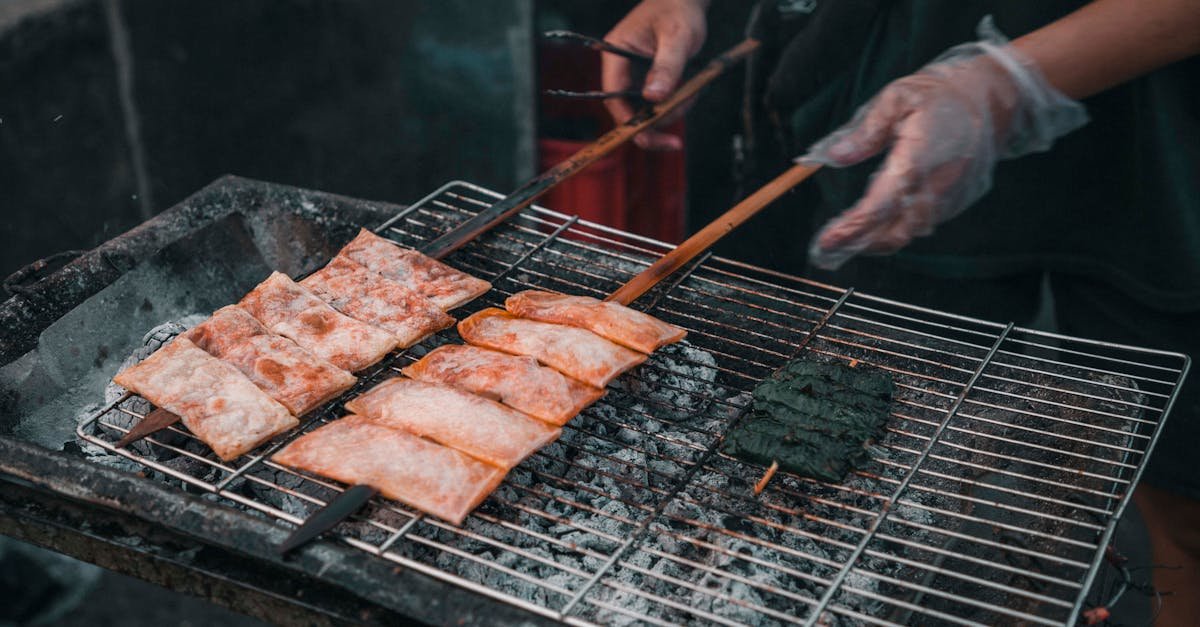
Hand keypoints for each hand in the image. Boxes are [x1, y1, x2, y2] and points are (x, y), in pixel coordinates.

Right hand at [602, 0, 708, 149]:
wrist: (686, 0)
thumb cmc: (678, 10)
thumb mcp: (677, 37)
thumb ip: (667, 66)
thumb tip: (654, 98)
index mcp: (615, 53)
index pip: (612, 95)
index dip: (627, 120)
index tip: (648, 135)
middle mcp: (620, 68)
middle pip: (626, 110)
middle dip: (653, 124)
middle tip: (675, 141)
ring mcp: (633, 76)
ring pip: (645, 111)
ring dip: (669, 113)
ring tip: (692, 96)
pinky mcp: (648, 81)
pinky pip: (657, 104)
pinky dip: (675, 105)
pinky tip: (690, 93)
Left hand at [802, 18, 1086, 269]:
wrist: (995, 99)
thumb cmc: (942, 95)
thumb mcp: (897, 98)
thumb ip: (865, 132)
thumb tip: (832, 157)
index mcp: (920, 157)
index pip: (883, 204)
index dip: (853, 227)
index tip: (826, 241)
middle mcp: (939, 184)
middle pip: (895, 231)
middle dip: (858, 244)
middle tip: (826, 249)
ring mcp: (952, 197)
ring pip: (908, 233)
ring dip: (875, 241)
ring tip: (843, 240)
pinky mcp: (958, 201)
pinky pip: (922, 224)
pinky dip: (896, 230)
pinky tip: (874, 225)